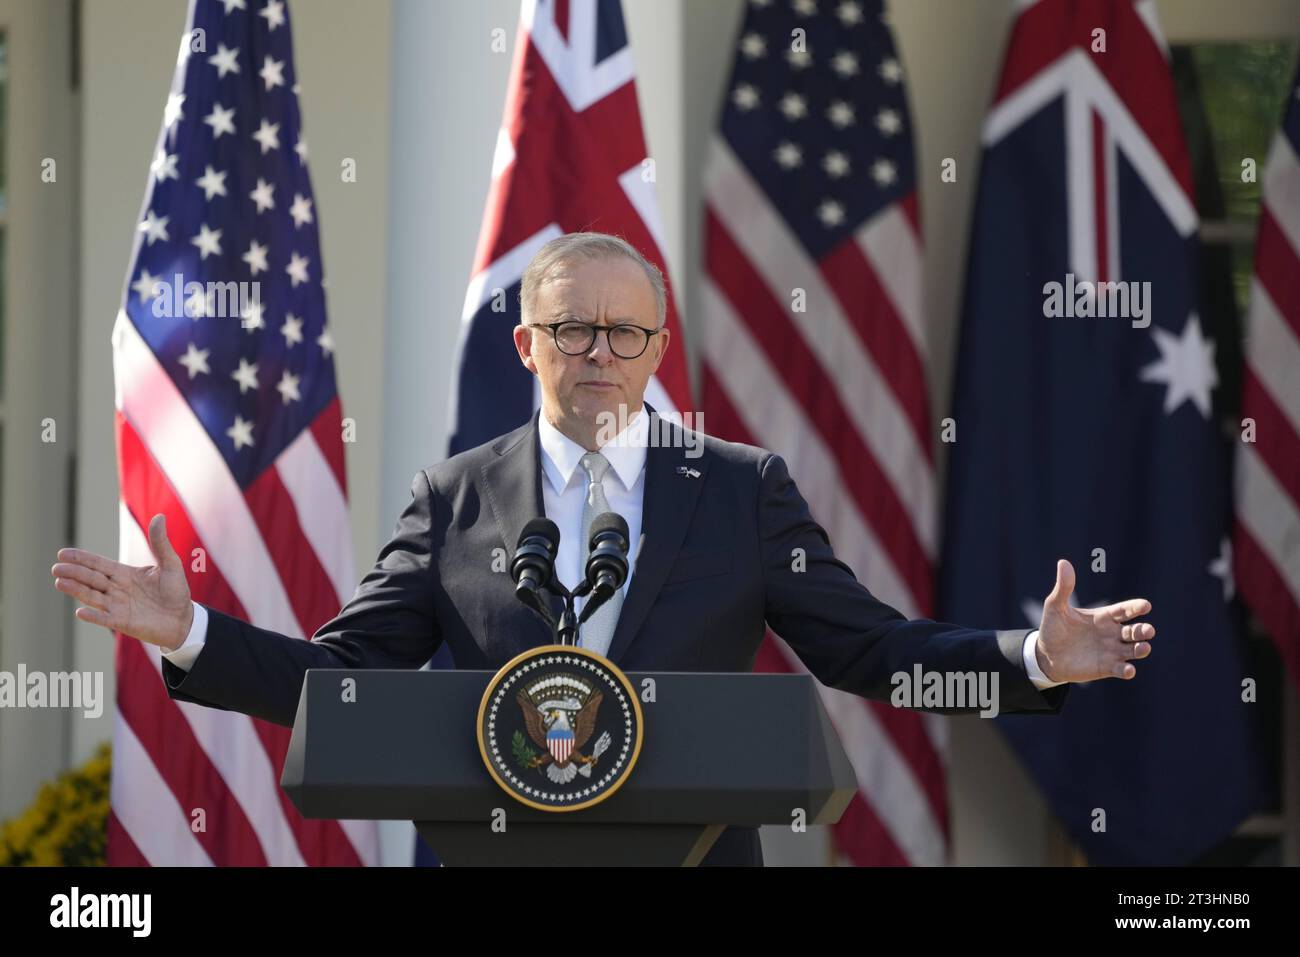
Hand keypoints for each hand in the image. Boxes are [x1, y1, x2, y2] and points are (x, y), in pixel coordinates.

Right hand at [51, 514, 192, 651]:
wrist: (184, 618)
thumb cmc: (176, 591)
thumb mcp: (170, 564)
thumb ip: (161, 543)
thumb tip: (159, 516)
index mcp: (125, 574)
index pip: (99, 564)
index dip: (82, 558)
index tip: (63, 553)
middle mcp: (116, 589)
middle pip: (91, 578)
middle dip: (74, 572)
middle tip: (56, 567)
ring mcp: (117, 606)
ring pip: (92, 596)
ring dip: (76, 590)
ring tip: (59, 582)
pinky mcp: (122, 622)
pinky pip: (104, 618)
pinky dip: (93, 616)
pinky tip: (80, 611)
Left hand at [1035, 559, 1154, 681]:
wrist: (1046, 655)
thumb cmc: (1053, 628)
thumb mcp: (1055, 606)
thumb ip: (1063, 587)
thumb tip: (1063, 563)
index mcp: (1104, 616)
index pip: (1125, 610)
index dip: (1136, 607)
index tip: (1146, 605)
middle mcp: (1112, 633)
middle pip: (1135, 631)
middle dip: (1143, 631)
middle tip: (1148, 630)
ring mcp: (1111, 651)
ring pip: (1134, 650)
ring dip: (1141, 649)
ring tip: (1143, 647)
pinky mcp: (1106, 668)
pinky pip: (1121, 670)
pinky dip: (1127, 670)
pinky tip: (1128, 670)